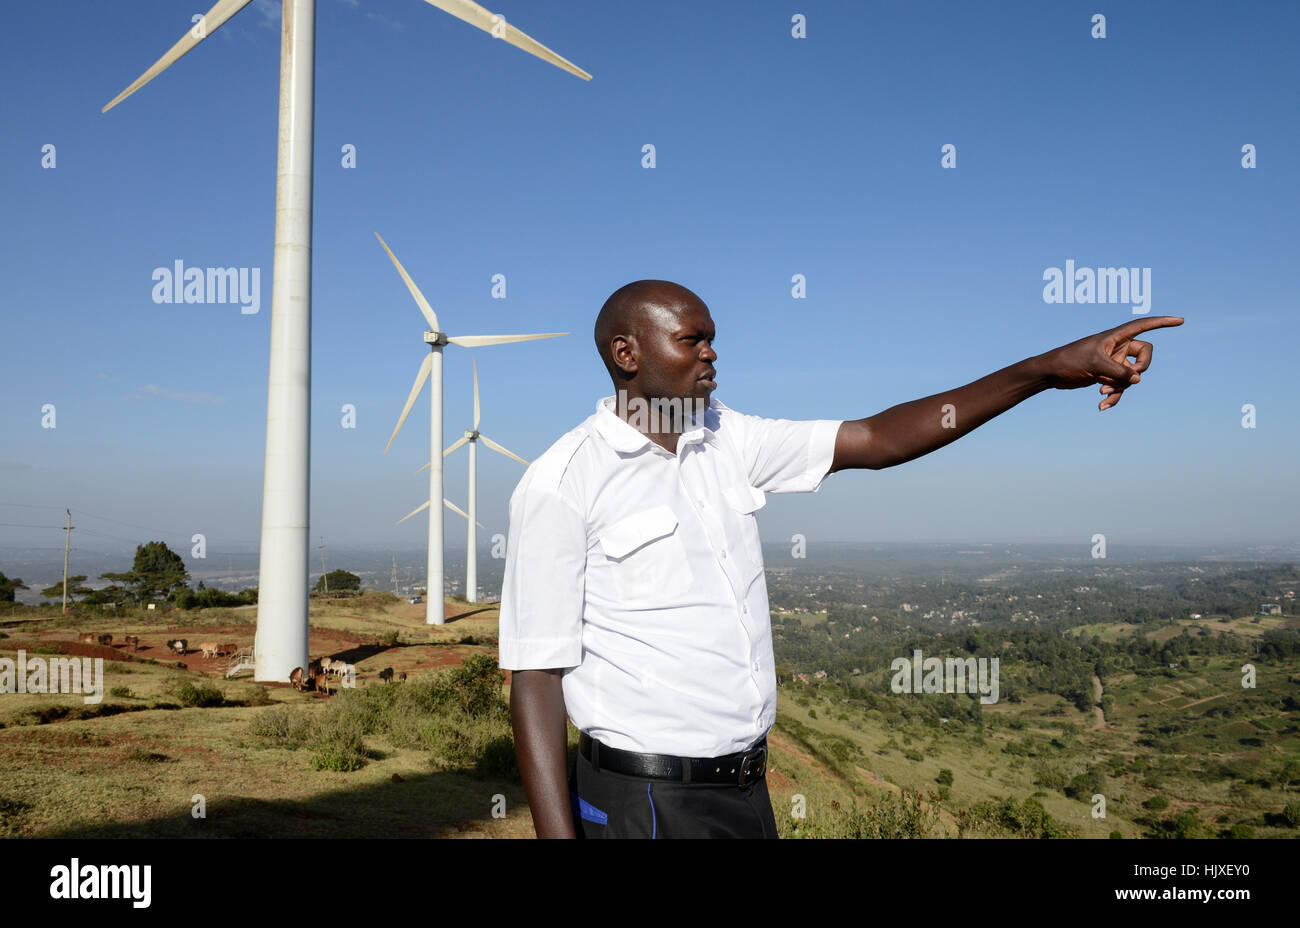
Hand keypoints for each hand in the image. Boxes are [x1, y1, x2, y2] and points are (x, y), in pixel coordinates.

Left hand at [1040, 316, 1183, 409]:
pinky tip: (1102, 406)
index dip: (1161, 322)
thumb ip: (1119, 371)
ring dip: (1121, 387)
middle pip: (1144, 355)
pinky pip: (1120, 387)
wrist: (1051, 373)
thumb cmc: (1069, 360)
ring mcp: (1113, 362)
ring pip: (1131, 376)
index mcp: (1115, 336)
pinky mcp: (1107, 375)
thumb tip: (1138, 380)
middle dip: (1139, 369)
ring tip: (1102, 392)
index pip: (1143, 325)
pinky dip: (1114, 396)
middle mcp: (1117, 347)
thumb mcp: (1095, 364)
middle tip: (1127, 378)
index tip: (1180, 321)